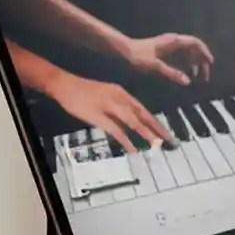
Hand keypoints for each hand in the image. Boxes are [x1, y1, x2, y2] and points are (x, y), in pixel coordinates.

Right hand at [46, 73, 171, 151]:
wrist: (64, 84)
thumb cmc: (85, 91)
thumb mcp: (107, 95)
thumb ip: (120, 108)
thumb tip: (132, 124)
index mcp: (122, 93)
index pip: (143, 110)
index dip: (156, 123)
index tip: (167, 133)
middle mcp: (119, 98)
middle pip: (142, 116)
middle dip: (157, 129)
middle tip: (170, 141)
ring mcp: (109, 106)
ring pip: (132, 121)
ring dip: (146, 134)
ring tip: (156, 145)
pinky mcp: (98, 116)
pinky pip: (116, 130)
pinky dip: (126, 140)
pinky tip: (133, 149)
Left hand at [124, 33, 213, 85]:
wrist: (124, 51)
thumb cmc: (138, 57)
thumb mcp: (155, 66)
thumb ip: (172, 73)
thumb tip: (188, 82)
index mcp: (174, 41)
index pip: (195, 42)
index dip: (205, 52)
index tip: (210, 64)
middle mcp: (173, 42)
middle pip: (194, 48)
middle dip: (202, 61)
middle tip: (205, 77)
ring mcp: (170, 46)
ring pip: (189, 53)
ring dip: (195, 64)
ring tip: (197, 78)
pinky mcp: (166, 51)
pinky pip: (182, 56)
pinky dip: (187, 65)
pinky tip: (186, 75)